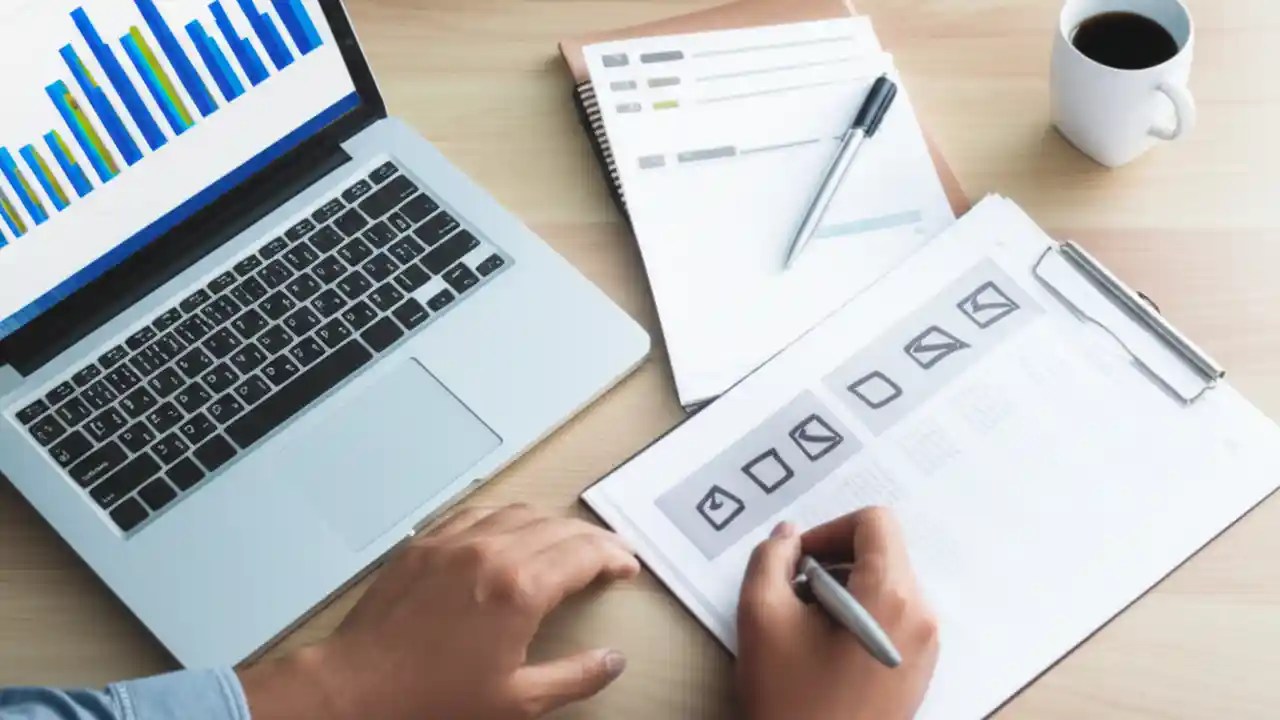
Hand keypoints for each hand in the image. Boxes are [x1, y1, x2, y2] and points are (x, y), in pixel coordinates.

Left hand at [240, 504, 639, 719]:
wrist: (357, 687)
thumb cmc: (432, 699)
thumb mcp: (516, 700)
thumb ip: (574, 677)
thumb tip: (613, 660)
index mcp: (520, 589)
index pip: (585, 553)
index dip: (614, 557)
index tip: (627, 566)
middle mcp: (491, 552)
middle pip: (559, 527)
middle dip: (592, 539)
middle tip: (609, 555)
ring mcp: (455, 541)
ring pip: (520, 511)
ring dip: (552, 523)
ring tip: (567, 541)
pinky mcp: (426, 543)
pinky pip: (478, 512)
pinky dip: (506, 517)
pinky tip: (510, 531)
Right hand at [735, 508, 938, 719]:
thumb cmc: (790, 697)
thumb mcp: (761, 616)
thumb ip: (770, 560)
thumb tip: (790, 537)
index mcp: (892, 595)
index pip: (875, 522)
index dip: (829, 529)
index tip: (797, 563)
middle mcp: (922, 615)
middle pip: (884, 553)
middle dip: (835, 562)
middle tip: (794, 595)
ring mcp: (927, 646)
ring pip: (888, 584)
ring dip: (845, 589)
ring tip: (806, 626)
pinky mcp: (921, 671)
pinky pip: (894, 617)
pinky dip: (860, 615)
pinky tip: (825, 650)